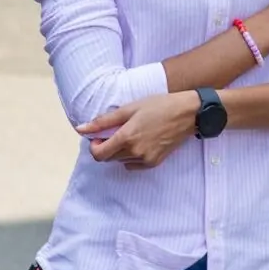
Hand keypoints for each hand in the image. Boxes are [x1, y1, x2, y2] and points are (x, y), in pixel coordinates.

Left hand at [79, 91, 198, 168]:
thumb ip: (103, 121)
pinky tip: (140, 141)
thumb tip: (80, 129)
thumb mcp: (129, 109)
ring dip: (119, 151)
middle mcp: (135, 152)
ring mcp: (146, 160)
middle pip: (108, 158)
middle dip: (107, 146)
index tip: (99, 136)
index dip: (94, 146)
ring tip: (132, 133)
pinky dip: (131, 156)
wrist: (188, 114)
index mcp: (127, 138)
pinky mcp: (154, 163)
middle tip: (116, 131)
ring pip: (121, 161)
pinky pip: (133, 164)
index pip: (98, 154)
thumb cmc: (159, 105)